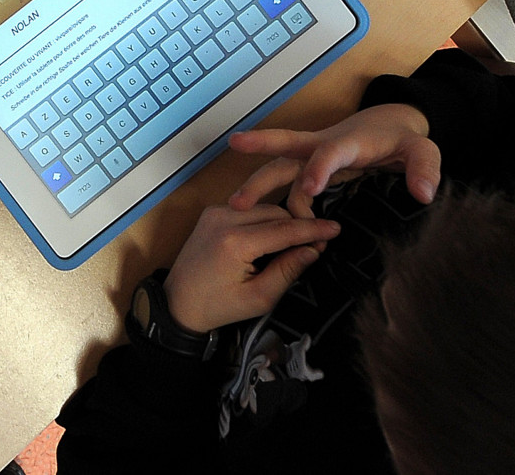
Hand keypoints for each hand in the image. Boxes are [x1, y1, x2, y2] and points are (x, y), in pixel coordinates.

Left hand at [161, 204, 341, 332]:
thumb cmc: (218, 306)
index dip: (313, 229)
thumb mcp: (259, 298)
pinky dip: (264, 221)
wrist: (178, 302)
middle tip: (315, 246)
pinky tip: (271, 241)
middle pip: (276, 213)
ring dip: (282, 223)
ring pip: (264, 208)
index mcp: (234, 242)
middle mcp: (223, 218)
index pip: (284, 229)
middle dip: (298, 226)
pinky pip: (249, 210)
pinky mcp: (212, 212)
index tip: (336, 228)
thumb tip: (313, 249)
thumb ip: (287, 271)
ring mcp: (215, 212)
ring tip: (294, 246)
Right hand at [227, 103, 440, 216]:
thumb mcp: (423, 149)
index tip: (310, 189)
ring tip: (236, 205)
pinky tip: (263, 218)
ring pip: (279, 165)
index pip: (330, 152)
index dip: (319, 168)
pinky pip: (287, 179)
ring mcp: (314, 155)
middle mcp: (323, 145)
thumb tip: (423, 195)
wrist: (391, 124)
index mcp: (349, 142)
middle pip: (286, 149)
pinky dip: (274, 195)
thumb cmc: (404, 139)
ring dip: (258, 182)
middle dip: (260, 164)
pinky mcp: (311, 166)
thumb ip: (425, 168)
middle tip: (241, 182)